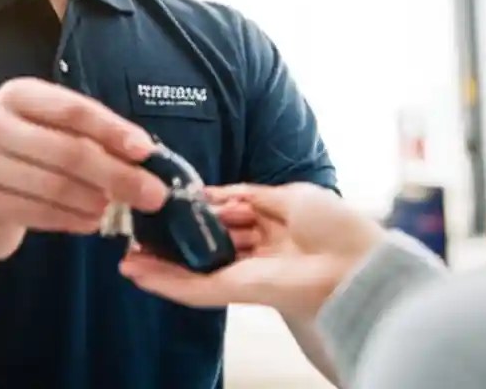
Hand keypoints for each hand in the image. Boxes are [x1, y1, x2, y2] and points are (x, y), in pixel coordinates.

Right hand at [0, 77, 168, 260]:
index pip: (74, 109)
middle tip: (153, 195)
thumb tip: (145, 157)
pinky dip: (75, 220)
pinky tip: (92, 222)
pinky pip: (41, 214)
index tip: (147, 151)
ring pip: (57, 186)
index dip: (114, 131)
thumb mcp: (53, 135)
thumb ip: (92, 138)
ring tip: (117, 209)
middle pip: (69, 151)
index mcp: (16, 94)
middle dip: (118, 175)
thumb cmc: (25, 160)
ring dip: (98, 201)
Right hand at [119, 182, 383, 321]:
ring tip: (127, 254)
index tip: (168, 204)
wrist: (357, 265)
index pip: (225, 219)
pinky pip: (196, 289)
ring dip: (159, 264)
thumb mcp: (289, 195)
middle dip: (172, 240)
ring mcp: (246, 275)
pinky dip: (165, 282)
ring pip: (193, 271)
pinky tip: (138, 272)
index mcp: (274, 227)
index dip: (196, 212)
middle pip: (206, 246)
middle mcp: (258, 253)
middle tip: (139, 231)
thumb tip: (211, 193)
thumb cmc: (337, 227)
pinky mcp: (239, 293)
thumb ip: (246, 195)